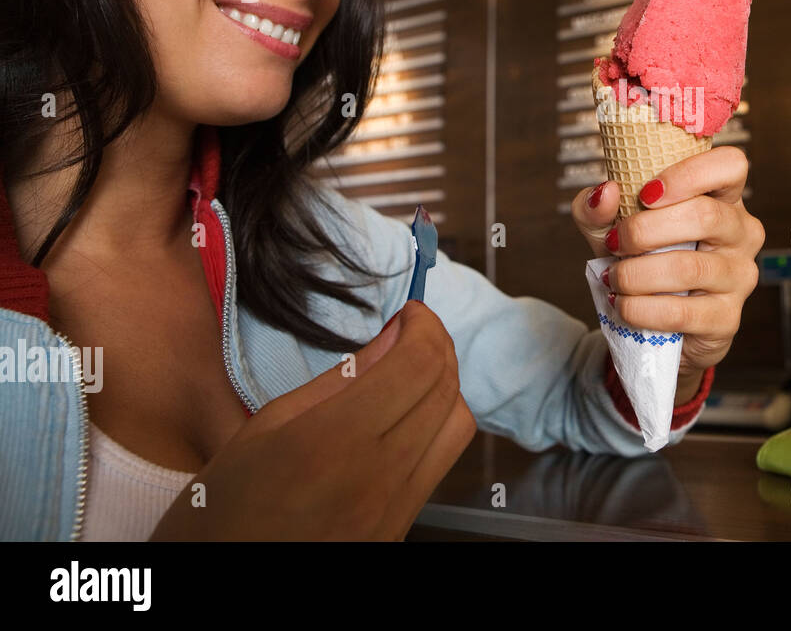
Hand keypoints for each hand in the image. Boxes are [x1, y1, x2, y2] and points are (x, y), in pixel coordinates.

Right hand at [149, 301, 476, 540]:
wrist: (224, 591)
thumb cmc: (219, 512)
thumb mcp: (262, 429)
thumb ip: (340, 380)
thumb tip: (395, 337)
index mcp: (333, 442)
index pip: (419, 364)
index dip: (425, 326)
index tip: (410, 312)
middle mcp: (377, 477)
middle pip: (446, 390)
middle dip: (437, 347)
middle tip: (412, 331)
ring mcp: (395, 511)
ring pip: (458, 427)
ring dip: (444, 387)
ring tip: (411, 371)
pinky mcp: (400, 531)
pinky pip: (440, 466)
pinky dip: (436, 427)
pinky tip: (406, 416)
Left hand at [571, 146, 764, 383]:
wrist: (652, 325)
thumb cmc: (641, 261)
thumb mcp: (612, 227)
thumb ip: (598, 207)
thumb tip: (606, 193)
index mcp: (723, 198)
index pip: (731, 165)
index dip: (690, 174)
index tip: (647, 194)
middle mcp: (741, 233)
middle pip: (705, 216)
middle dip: (645, 230)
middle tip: (615, 242)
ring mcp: (739, 277)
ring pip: (689, 267)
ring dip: (637, 273)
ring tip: (614, 278)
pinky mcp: (727, 318)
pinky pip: (682, 311)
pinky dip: (641, 308)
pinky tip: (624, 305)